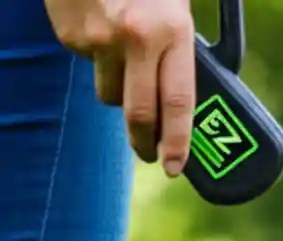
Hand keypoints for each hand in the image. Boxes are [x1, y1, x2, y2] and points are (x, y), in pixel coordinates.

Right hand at [45, 0, 195, 176]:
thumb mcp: (178, 6)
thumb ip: (183, 46)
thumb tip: (196, 97)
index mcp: (173, 31)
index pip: (177, 102)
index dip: (177, 142)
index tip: (176, 167)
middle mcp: (135, 39)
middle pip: (138, 113)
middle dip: (145, 142)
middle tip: (152, 155)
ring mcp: (97, 39)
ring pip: (110, 93)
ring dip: (122, 92)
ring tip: (130, 64)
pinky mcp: (71, 35)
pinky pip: (90, 64)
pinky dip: (100, 58)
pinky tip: (105, 30)